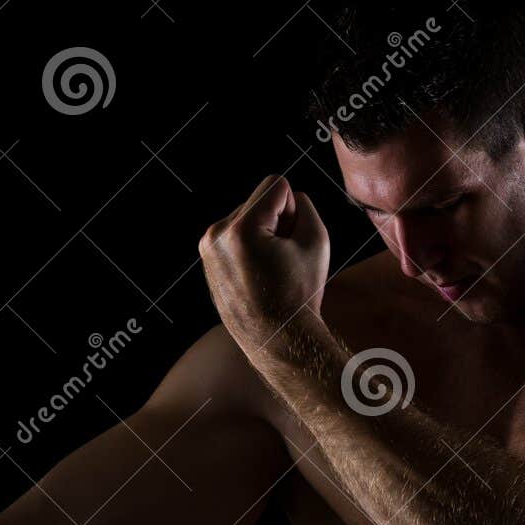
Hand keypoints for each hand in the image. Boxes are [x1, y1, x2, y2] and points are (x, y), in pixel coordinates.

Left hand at [198, 175, 329, 351]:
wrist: (276, 339)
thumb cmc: (298, 294)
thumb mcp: (317, 240)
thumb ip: (304, 205)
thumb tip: (288, 197)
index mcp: (240, 229)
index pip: (275, 185)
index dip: (294, 209)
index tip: (293, 240)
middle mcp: (216, 235)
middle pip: (259, 200)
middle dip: (277, 220)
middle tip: (284, 258)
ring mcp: (208, 248)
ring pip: (247, 216)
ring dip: (263, 232)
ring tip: (271, 267)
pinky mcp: (208, 258)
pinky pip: (236, 235)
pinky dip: (250, 246)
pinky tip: (258, 273)